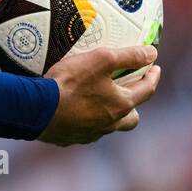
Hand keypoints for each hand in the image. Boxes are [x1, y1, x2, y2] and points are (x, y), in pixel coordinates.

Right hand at [37, 46, 159, 146]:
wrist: (37, 108)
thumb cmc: (69, 83)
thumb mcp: (100, 59)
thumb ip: (128, 56)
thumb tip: (151, 53)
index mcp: (121, 104)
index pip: (146, 90)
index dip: (152, 77)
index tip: (155, 67)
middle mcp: (110, 122)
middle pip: (131, 118)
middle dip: (133, 105)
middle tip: (126, 92)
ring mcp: (91, 132)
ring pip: (109, 126)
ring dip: (109, 115)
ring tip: (99, 103)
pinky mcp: (71, 137)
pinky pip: (85, 130)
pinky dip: (86, 121)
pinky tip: (74, 112)